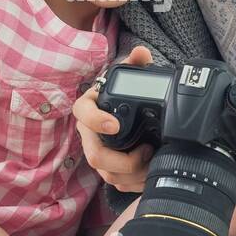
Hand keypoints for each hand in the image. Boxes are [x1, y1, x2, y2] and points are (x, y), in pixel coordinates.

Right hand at [72, 45, 155, 193]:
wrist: (119, 111)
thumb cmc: (120, 94)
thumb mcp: (126, 76)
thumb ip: (134, 64)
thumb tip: (141, 53)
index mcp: (88, 108)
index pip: (84, 115)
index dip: (97, 121)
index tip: (116, 126)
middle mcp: (87, 133)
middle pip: (95, 155)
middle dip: (123, 159)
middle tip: (146, 150)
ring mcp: (95, 152)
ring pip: (106, 173)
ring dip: (131, 173)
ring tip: (151, 161)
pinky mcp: (106, 168)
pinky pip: (115, 182)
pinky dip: (132, 182)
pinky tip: (147, 175)